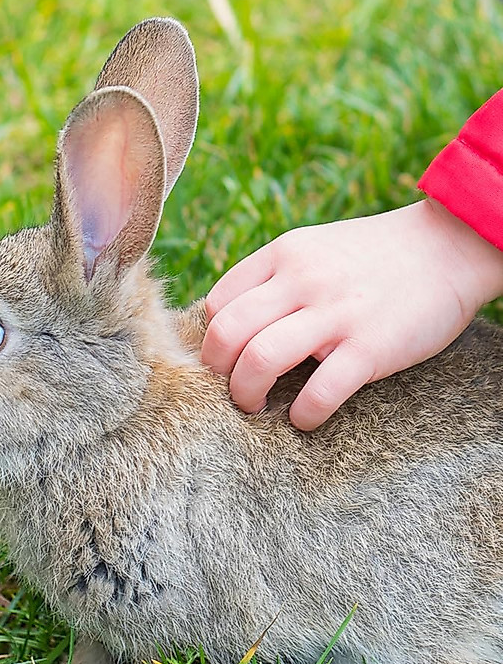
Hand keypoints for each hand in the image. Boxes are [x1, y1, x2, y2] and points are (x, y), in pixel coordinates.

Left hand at [201, 199, 502, 429]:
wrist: (451, 245)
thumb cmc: (374, 256)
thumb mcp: (313, 248)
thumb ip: (273, 277)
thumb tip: (232, 320)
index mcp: (282, 255)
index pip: (218, 303)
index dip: (212, 338)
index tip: (226, 357)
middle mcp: (302, 281)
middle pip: (226, 333)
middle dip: (216, 371)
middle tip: (229, 389)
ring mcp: (336, 314)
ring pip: (259, 360)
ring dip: (245, 394)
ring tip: (255, 405)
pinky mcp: (371, 347)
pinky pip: (319, 392)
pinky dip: (302, 414)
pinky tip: (304, 418)